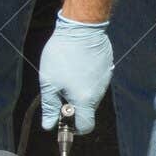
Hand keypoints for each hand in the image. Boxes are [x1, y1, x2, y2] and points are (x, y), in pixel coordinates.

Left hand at [39, 12, 113, 133]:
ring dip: (79, 90)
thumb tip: (48, 126)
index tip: (63, 119)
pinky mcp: (107, 68)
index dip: (74, 128)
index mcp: (84, 99)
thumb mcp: (49, 82)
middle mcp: (98, 93)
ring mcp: (105, 80)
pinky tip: (76, 63)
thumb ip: (49, 106)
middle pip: (87, 109)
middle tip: (59, 89)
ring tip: (67, 72)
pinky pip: (96, 81)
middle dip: (73, 105)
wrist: (82, 27)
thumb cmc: (62, 54)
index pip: (85, 126)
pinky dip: (86, 78)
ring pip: (91, 94)